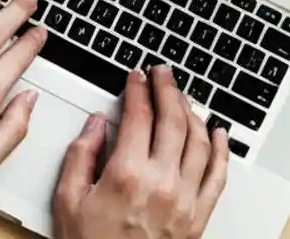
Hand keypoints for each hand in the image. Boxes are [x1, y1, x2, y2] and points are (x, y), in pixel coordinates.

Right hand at [52, 65, 229, 238]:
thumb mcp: (68, 200)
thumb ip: (81, 155)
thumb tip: (96, 125)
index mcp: (126, 174)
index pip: (139, 116)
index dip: (137, 89)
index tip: (135, 77)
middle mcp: (161, 182)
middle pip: (173, 121)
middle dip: (168, 89)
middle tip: (163, 73)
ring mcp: (185, 199)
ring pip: (199, 141)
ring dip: (192, 111)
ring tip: (183, 96)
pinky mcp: (199, 216)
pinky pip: (218, 174)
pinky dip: (221, 148)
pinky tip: (218, 131)